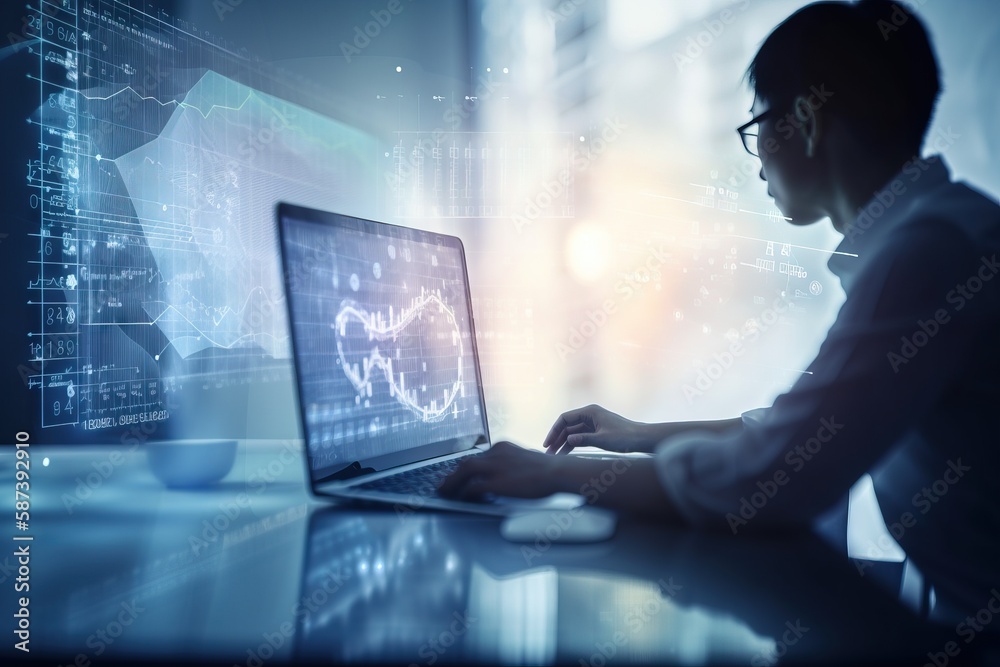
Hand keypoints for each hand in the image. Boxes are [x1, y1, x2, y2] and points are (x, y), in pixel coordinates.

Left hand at [438, 441, 562, 499]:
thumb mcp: (524, 460)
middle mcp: (495, 453)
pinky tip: (461, 499)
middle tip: (444, 484)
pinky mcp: (497, 482)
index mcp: (502, 447)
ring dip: (452, 483)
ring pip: (464, 472)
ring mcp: (495, 467)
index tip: (458, 475)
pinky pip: (473, 488)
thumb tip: (503, 477)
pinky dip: (464, 493)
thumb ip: (510, 465)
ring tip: (444, 492)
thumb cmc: (547, 470)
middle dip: (454, 475)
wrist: (557, 471)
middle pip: (467, 463)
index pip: (477, 457)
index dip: (465, 468)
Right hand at [543, 404, 650, 454]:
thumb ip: (584, 440)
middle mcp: (590, 415)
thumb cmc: (625, 437)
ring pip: (573, 433)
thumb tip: (568, 440)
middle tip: (548, 453)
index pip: (565, 419)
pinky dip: (573, 445)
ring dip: (563, 443)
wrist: (641, 438)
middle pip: (567, 426)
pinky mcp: (597, 431)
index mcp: (590, 412)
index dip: (554, 431)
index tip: (547, 444)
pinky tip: (566, 454)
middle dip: (557, 439)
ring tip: (555, 457)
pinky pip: (580, 437)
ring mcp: (593, 423)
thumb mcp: (603, 440)